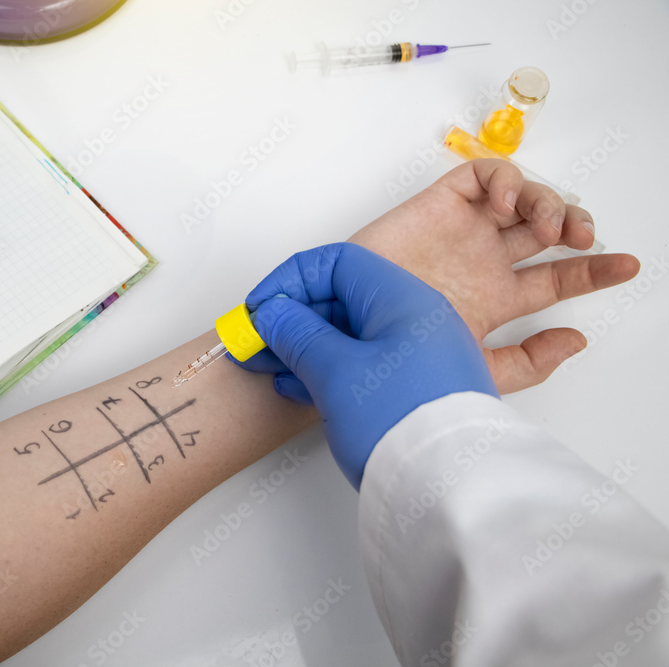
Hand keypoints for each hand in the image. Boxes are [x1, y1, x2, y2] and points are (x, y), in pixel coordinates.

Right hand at [248, 243, 496, 489]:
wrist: (452, 492)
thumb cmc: (400, 424)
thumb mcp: (334, 371)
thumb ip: (296, 333)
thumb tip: (272, 312)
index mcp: (405, 299)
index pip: (338, 263)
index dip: (290, 280)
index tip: (259, 308)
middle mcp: (417, 320)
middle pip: (343, 297)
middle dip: (292, 317)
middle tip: (254, 342)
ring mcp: (419, 356)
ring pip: (350, 334)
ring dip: (303, 345)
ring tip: (267, 368)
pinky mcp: (414, 389)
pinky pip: (363, 364)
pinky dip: (327, 369)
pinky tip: (297, 387)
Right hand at [348, 159, 639, 392]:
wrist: (343, 339)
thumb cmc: (395, 358)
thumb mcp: (472, 372)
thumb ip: (527, 364)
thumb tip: (576, 340)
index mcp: (494, 299)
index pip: (556, 279)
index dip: (594, 271)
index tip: (626, 268)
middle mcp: (482, 262)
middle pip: (546, 232)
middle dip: (576, 228)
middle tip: (583, 241)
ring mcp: (461, 232)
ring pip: (523, 200)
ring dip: (548, 204)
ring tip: (547, 229)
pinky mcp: (436, 207)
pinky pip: (480, 177)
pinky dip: (504, 179)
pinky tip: (508, 204)